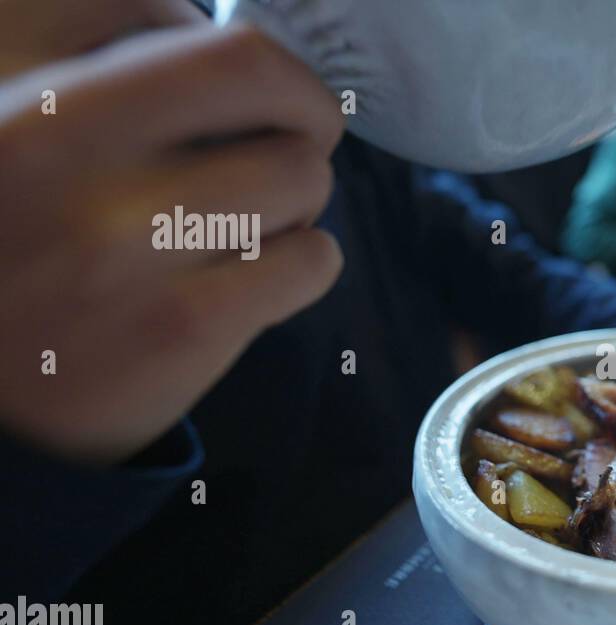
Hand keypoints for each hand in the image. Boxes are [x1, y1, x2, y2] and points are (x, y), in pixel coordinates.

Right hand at [0, 1, 345, 464]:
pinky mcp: (176, 327)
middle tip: (288, 148)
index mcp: (25, 90)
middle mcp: (59, 148)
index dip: (257, 61)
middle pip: (269, 81)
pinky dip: (304, 264)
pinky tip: (260, 277)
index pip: (191, 25)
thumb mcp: (21, 128)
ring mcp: (121, 241)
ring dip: (297, 200)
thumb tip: (206, 34)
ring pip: (301, 176)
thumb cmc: (19, 248)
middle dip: (301, 115)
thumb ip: (98, 61)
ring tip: (250, 225)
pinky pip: (310, 260)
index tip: (262, 95)